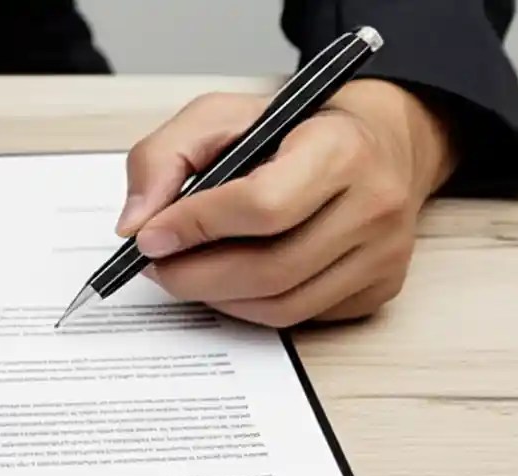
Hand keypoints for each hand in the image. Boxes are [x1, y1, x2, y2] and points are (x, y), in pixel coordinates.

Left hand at [118, 79, 455, 326]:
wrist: (377, 144)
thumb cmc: (293, 130)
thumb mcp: (221, 117)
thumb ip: (164, 157)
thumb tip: (135, 223)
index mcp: (340, 148)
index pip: (262, 205)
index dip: (196, 227)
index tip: (149, 237)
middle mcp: (374, 204)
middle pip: (269, 267)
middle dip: (194, 275)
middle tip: (154, 265)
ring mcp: (382, 254)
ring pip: (281, 304)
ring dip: (215, 297)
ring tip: (182, 273)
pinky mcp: (378, 289)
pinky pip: (298, 316)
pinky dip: (248, 307)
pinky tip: (226, 282)